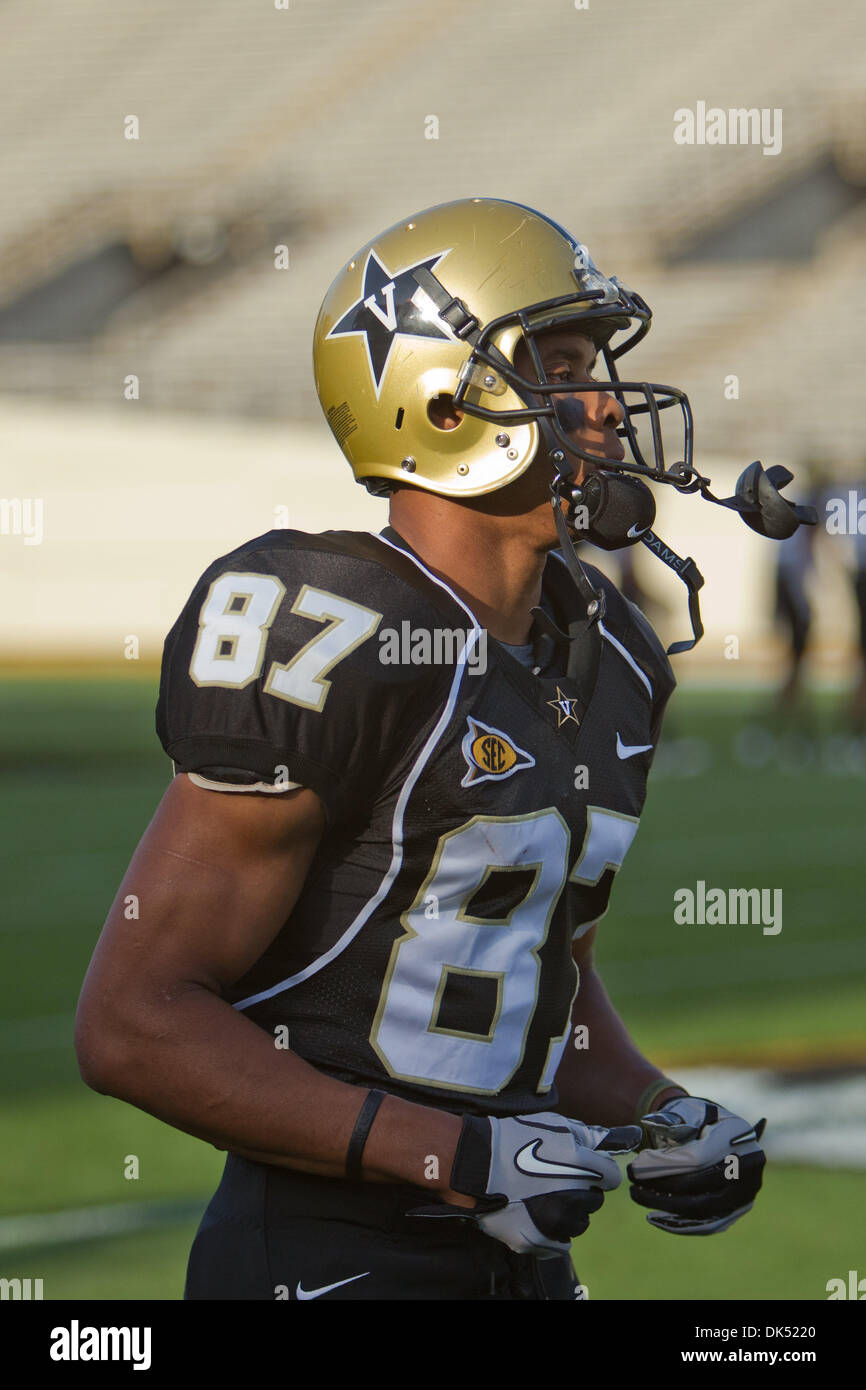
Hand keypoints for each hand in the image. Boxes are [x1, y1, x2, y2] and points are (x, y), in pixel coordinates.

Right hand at [411, 1111, 641, 1257]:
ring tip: (546, 1199)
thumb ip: (584, 1135)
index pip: (611, 1176)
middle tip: (559, 1181)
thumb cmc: (512, 1138)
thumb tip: (604, 1144)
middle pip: (595, 1201)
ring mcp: (555, 1221)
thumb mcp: (552, 1125)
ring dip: (569, 1213)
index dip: (600, 1170)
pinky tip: (541, 1219)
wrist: (475, 1162)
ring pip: (578, 1224)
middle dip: (583, 1191)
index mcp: (580, 1165)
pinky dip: (554, 1235)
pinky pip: (559, 1245)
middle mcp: (573, 1196)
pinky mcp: (537, 1240)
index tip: (589, 1169)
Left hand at [628, 1095, 765, 1234]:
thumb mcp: (688, 1110)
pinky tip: (655, 1216)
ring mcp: (746, 1192)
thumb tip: (649, 1138)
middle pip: (701, 1187)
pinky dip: (680, 1223)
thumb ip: (671, 1122)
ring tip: (639, 1197)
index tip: (636, 1167)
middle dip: (663, 1188)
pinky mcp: (737, 1210)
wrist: (720, 1129)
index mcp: (737, 1135)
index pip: (697, 1159)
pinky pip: (708, 1224)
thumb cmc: (699, 1118)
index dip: (664, 1166)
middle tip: (633, 1185)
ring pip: (704, 1209)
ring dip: (667, 1207)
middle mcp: (748, 1166)